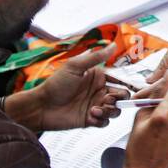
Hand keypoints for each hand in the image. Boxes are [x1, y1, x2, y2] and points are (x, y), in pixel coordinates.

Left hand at [4, 45, 125, 131]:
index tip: (125, 86)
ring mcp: (95, 106)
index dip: (125, 84)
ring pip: (116, 110)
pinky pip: (105, 122)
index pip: (119, 80)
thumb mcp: (75, 66)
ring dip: (110, 110)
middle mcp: (98, 91)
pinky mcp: (91, 119)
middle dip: (119, 98)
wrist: (42, 106)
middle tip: (106, 98)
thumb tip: (113, 45)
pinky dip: (101, 119)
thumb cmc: (55, 84)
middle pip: (122, 96)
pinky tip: (90, 115)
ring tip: (95, 109)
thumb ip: (96, 57)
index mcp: (98, 77)